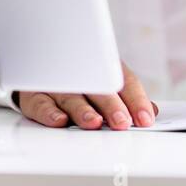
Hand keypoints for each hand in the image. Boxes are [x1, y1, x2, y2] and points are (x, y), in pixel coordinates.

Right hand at [16, 61, 157, 129]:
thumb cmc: (80, 79)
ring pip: (72, 97)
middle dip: (112, 106)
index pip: (126, 82)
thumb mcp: (106, 83)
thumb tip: (152, 111)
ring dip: (83, 111)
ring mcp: (58, 84)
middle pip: (100, 89)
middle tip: (122, 122)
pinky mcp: (33, 93)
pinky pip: (41, 102)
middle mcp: (82, 74)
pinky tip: (60, 120)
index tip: (145, 118)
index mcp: (105, 68)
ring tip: (94, 122)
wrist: (39, 63)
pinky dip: (49, 112)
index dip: (137, 100)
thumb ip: (129, 98)